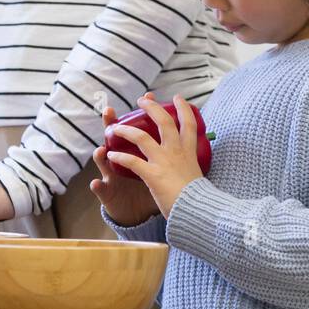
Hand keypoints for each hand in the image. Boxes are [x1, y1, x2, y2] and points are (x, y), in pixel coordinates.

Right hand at [91, 99, 161, 228]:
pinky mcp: (108, 193)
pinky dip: (97, 187)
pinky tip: (95, 184)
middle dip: (111, 124)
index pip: (137, 127)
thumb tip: (190, 134)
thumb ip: (167, 151)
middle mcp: (121, 160)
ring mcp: (111, 175)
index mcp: (137, 153)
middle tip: (108, 111)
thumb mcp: (161, 167)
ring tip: (100, 150)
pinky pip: (101, 190)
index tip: (147, 97)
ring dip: (100, 155)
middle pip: (115, 138)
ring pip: (102, 161)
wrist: (139, 213)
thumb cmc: (153, 189)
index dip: (141, 114)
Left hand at [104, 91, 204, 219]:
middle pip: (164, 122)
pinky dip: (119, 158)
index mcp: (189, 151)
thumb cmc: (198, 197)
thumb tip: (189, 164)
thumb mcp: (198, 174)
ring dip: (125, 130)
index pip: (189, 123)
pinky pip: (131, 162)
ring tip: (114, 127)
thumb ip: (190, 165)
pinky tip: (110, 155)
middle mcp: (176, 152)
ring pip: (141, 137)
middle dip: (152, 107)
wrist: (198, 210)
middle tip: (142, 99)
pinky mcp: (152, 174)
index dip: (183, 108)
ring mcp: (163, 161)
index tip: (177, 98)